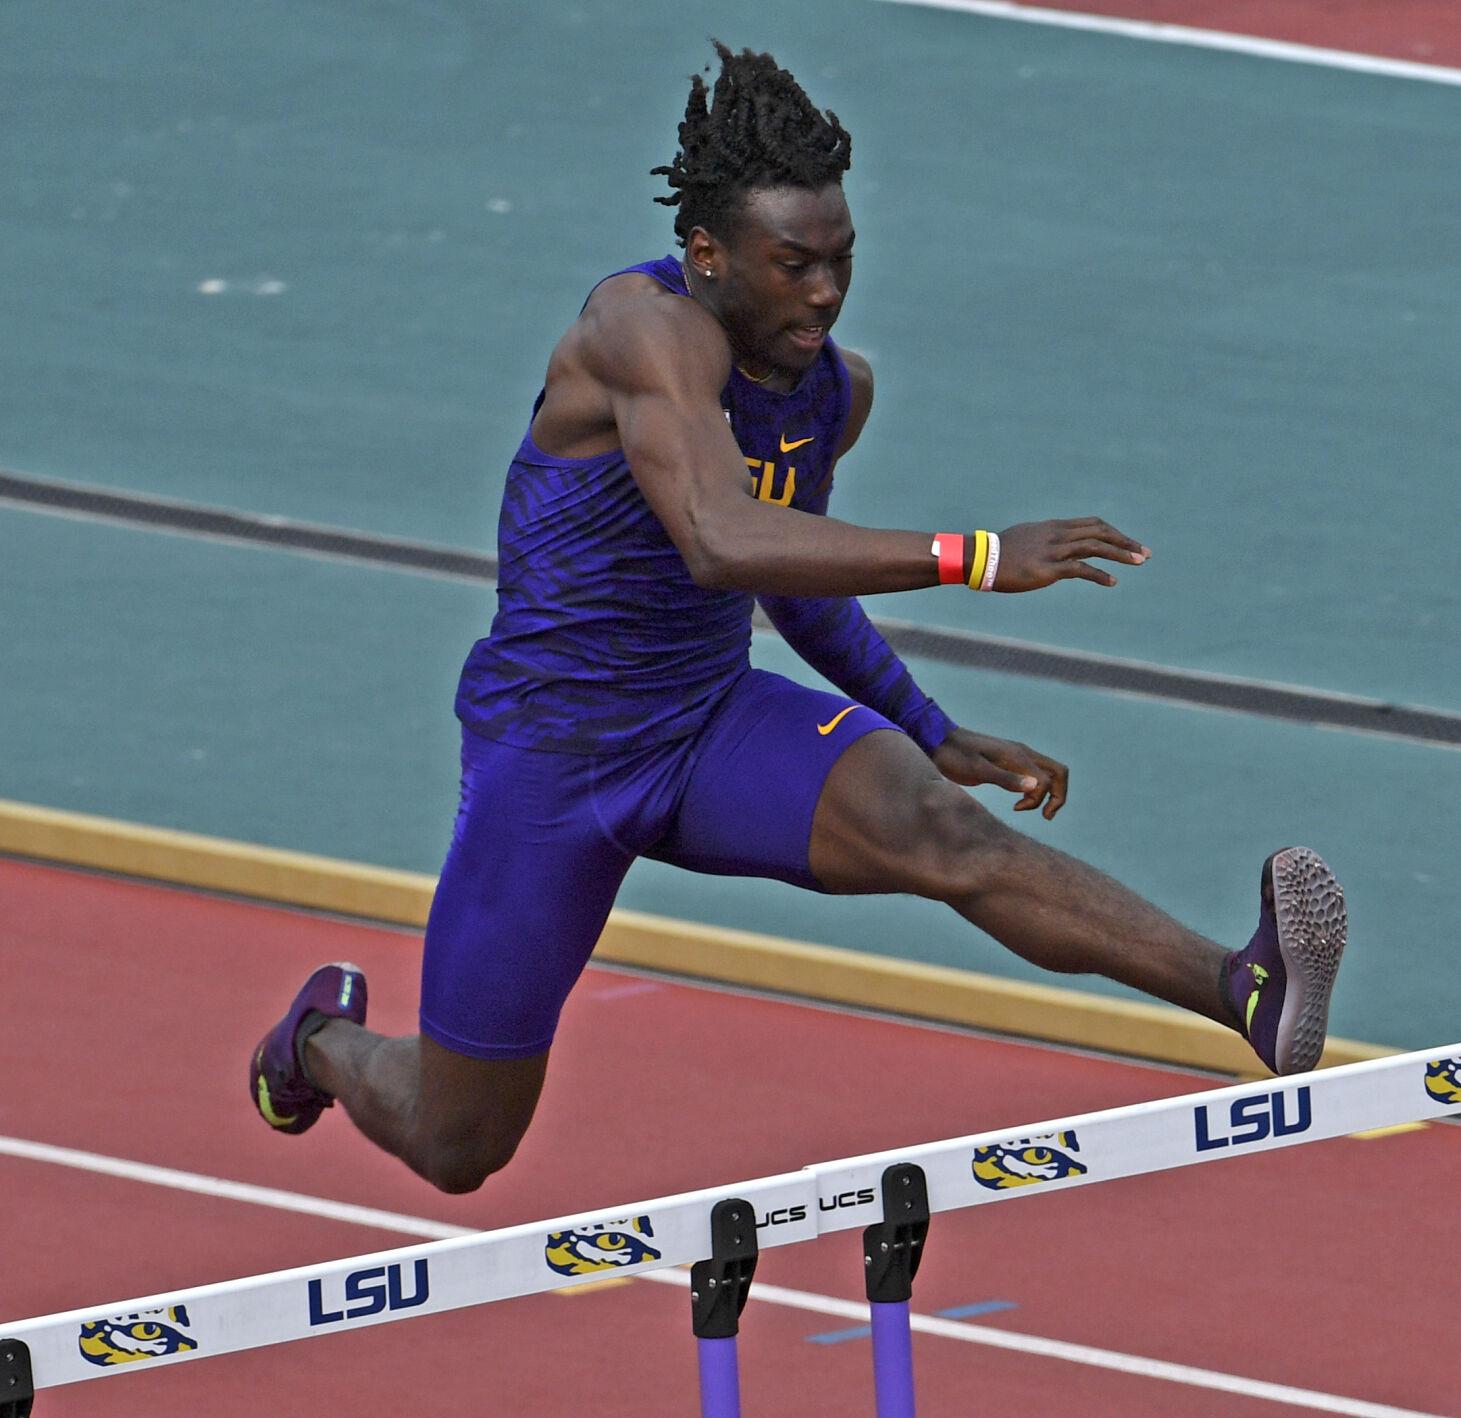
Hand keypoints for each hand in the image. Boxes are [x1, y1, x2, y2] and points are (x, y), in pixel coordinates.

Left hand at [931, 727, 1068, 818]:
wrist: (939, 741)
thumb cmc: (954, 756)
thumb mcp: (976, 771)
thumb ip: (1005, 778)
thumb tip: (1036, 786)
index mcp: (1017, 756)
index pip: (1046, 780)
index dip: (1038, 799)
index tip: (1016, 808)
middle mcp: (1022, 754)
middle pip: (1059, 772)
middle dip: (1059, 796)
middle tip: (1047, 816)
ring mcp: (1017, 757)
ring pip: (1049, 773)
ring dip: (1049, 793)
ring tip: (1036, 811)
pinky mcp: (1009, 763)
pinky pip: (1035, 775)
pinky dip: (1036, 790)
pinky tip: (1020, 801)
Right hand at [995, 518, 1148, 590]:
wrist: (981, 559)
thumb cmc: (1001, 551)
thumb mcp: (1028, 538)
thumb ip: (1047, 539)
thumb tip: (1058, 547)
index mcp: (1055, 526)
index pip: (1093, 524)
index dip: (1115, 532)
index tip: (1129, 543)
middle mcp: (1058, 534)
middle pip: (1100, 532)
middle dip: (1126, 542)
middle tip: (1145, 553)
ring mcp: (1053, 551)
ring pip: (1095, 547)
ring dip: (1120, 554)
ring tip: (1139, 563)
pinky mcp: (1047, 569)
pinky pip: (1080, 569)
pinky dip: (1099, 575)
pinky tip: (1112, 582)